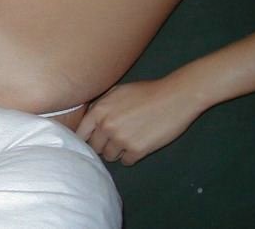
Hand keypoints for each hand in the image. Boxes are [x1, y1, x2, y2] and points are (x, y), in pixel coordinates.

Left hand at [76, 79, 201, 165]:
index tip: (90, 140)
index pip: (80, 134)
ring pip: (109, 156)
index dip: (85, 138)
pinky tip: (138, 145)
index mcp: (99, 111)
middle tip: (112, 140)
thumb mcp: (116, 92)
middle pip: (94, 148)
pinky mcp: (137, 150)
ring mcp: (121, 140)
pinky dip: (130, 156)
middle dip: (101, 145)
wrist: (174, 98)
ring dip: (116, 152)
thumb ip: (99, 106)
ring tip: (126, 141)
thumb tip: (88, 119)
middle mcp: (106, 127)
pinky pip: (126, 161)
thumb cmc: (145, 92)